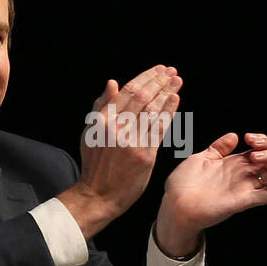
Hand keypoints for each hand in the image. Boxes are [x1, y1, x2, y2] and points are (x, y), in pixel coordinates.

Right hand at [59, 65, 181, 239]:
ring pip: (153, 110)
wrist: (98, 195)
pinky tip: (175, 99)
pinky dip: (168, 112)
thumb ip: (101, 108)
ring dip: (167, 92)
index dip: (145, 78)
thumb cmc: (95, 164)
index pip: (127, 92)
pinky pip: (159, 129)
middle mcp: (116, 129)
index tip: (158, 70)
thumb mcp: (89, 133)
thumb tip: (112, 83)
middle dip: (159, 81)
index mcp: (102, 121)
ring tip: (177, 81)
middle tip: (171, 72)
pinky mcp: (144, 155)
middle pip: (142, 98)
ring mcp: (131, 142)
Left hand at [155, 132, 266, 255]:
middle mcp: (242, 175)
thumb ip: (217, 148)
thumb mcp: (200, 159)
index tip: (248, 136)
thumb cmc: (182, 185)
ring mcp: (245, 188)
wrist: (175, 205)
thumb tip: (234, 136)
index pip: (260, 150)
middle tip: (253, 143)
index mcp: (233, 165)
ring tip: (255, 156)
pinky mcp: (246, 200)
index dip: (262, 140)